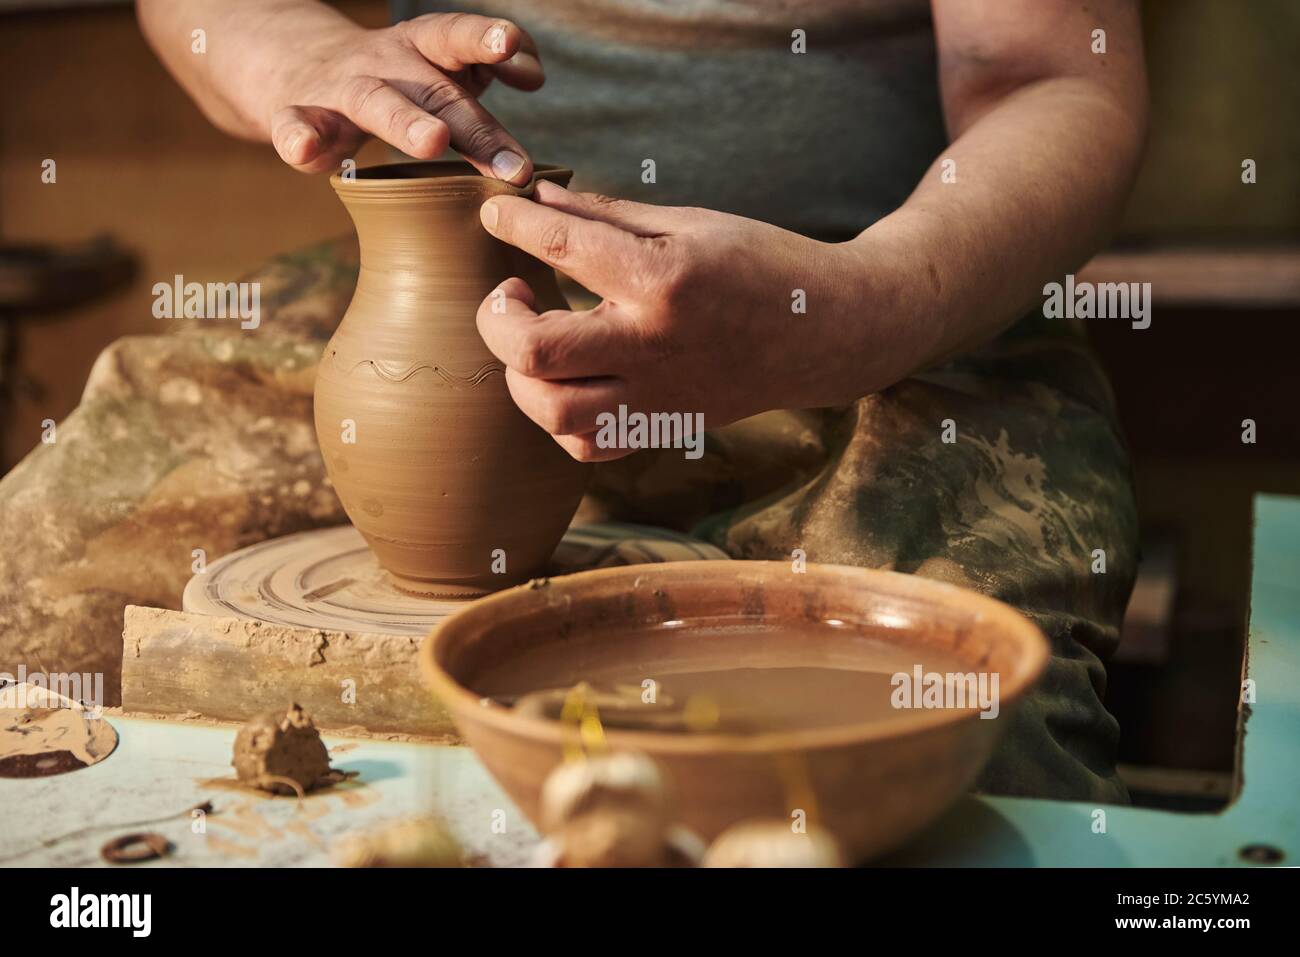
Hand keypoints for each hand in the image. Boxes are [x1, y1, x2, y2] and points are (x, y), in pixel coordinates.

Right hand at [269, 13, 542, 180]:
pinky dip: (298, 138)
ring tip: (434, 141)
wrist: (297, 70)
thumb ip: (483, 69)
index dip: (486, 41)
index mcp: (422, 48)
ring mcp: (341, 92)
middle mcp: (386, 64)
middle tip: (511, 163)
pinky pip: (296, 127)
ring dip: (405, 122)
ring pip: (374, 104)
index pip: (458, 37)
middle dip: (474, 125)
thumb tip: (535, 76)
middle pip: (434, 90)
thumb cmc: (392, 79)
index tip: (513, 48)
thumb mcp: (438, 66)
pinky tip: (304, 150)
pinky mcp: (301, 122)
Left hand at [476, 183, 905, 461]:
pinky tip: (566, 381)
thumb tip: (539, 197)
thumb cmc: (761, 266)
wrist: (824, 333)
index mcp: (663, 281)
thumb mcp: (690, 223)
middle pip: (535, 352)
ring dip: (522, 376)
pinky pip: (587, 446)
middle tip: (510, 293)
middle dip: (498, 319)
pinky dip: (559, 420)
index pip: (561, 247)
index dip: (514, 223)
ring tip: (532, 340)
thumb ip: (608, 215)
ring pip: (553, 411)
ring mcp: (657, 396)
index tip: (496, 212)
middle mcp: (654, 346)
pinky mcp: (661, 426)